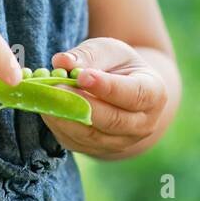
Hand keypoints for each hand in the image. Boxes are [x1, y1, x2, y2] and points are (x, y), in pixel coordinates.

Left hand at [44, 38, 166, 158]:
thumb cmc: (118, 65)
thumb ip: (89, 54)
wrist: (122, 90)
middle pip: (112, 120)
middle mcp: (143, 124)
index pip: (134, 94)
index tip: (82, 76)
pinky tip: (45, 106)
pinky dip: (58, 124)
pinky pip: (75, 141)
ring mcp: (121, 142)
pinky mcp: (97, 150)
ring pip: (91, 135)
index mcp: (154, 94)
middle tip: (55, 86)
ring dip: (65, 116)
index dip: (107, 87)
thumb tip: (62, 61)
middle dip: (81, 103)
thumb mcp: (110, 50)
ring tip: (45, 95)